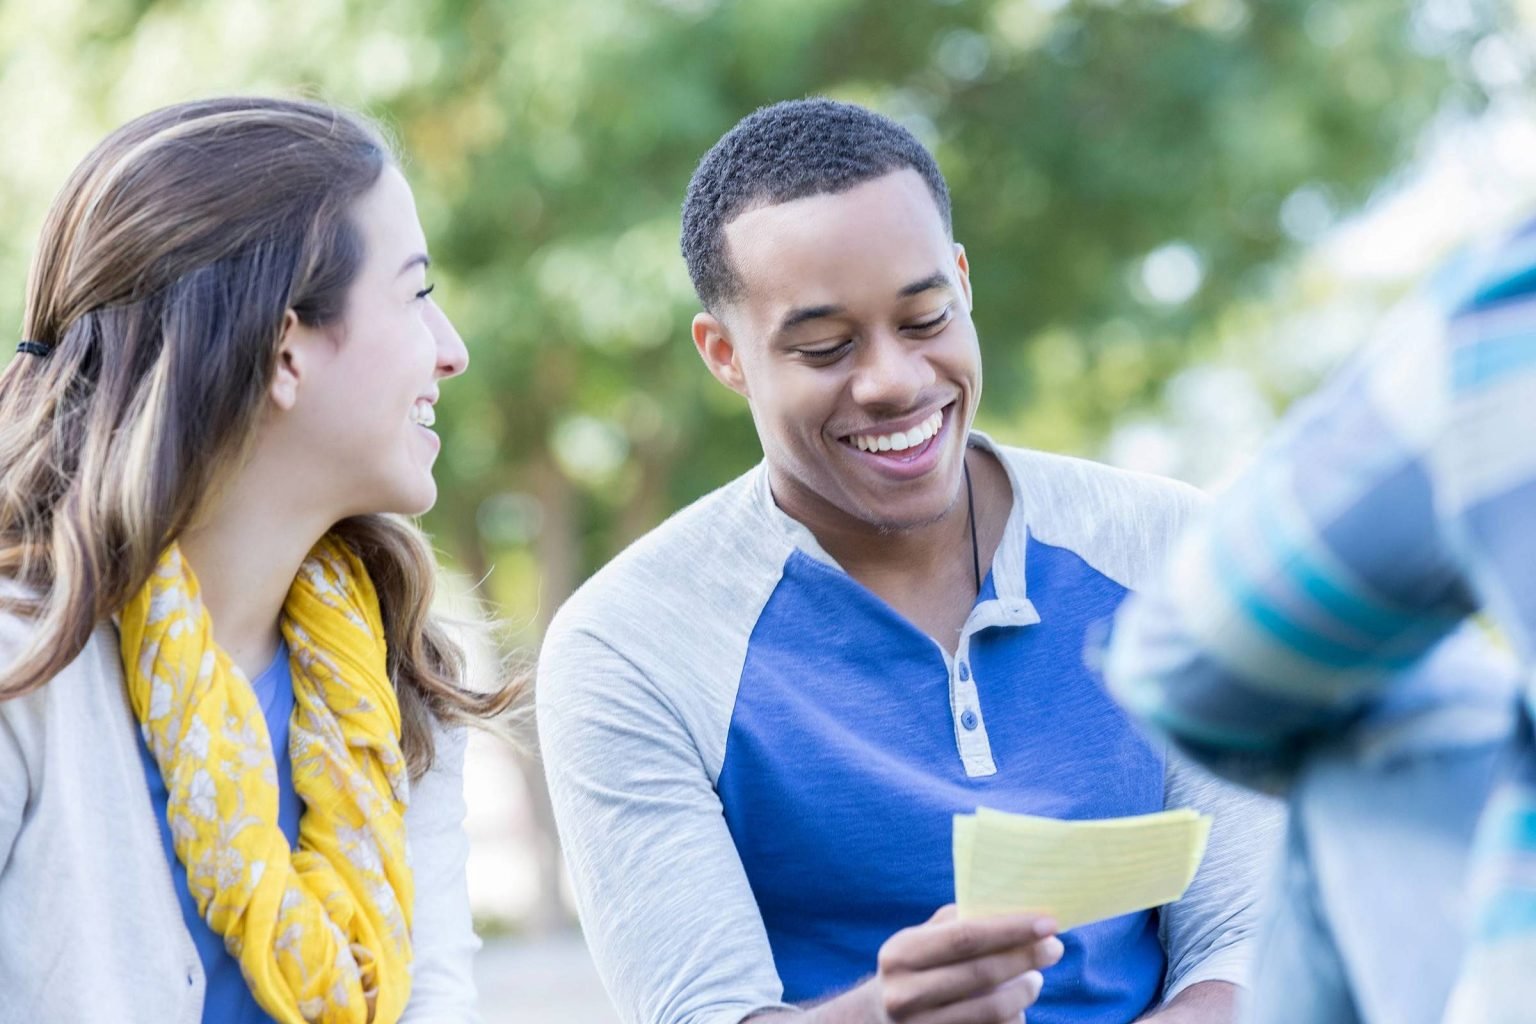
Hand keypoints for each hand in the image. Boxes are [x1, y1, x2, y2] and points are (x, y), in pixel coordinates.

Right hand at [870, 905, 1063, 1023]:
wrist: (878, 1019)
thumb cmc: (915, 968)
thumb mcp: (921, 940)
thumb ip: (958, 922)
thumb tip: (1017, 908)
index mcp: (900, 954)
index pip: (965, 937)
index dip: (1010, 930)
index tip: (1048, 923)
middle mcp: (904, 995)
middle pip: (981, 974)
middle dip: (1026, 959)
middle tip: (1054, 948)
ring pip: (992, 1011)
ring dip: (1024, 992)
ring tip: (1035, 978)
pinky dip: (1013, 1017)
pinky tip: (1016, 1006)